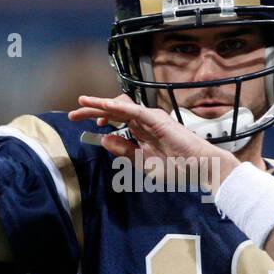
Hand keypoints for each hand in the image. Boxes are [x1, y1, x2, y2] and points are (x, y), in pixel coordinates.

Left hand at [68, 93, 239, 187]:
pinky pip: (134, 110)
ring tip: (85, 104)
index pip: (115, 120)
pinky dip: (119, 107)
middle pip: (114, 110)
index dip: (97, 118)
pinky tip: (105, 107)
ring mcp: (151, 119)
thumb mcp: (143, 163)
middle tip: (74, 113)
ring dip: (102, 104)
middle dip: (93, 109)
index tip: (80, 122)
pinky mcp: (157, 119)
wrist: (199, 169)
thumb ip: (124, 151)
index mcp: (141, 132)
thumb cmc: (177, 168)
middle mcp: (145, 121)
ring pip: (122, 106)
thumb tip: (105, 139)